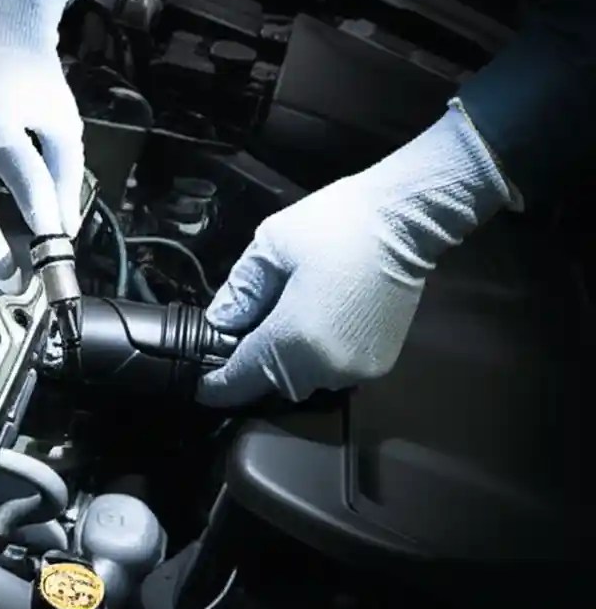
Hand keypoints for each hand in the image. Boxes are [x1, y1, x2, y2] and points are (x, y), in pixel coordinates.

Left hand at [197, 104, 516, 407]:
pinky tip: (310, 327)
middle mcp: (326, 366)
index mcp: (293, 339)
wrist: (407, 220)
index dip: (218, 386)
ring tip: (275, 328)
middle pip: (273, 384)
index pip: (242, 380)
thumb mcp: (271, 247)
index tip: (202, 388)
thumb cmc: (336, 225)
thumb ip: (242, 290)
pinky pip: (332, 372)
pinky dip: (314, 358)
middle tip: (237, 341)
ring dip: (284, 364)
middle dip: (252, 369)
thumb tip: (220, 322)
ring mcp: (357, 369)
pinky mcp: (380, 364)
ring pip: (303, 380)